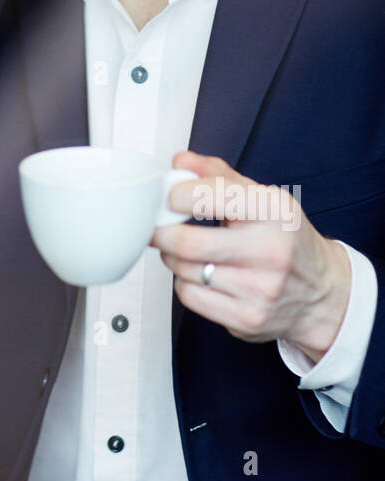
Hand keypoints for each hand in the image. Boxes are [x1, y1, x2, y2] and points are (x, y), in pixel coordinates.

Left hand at [150, 151, 351, 362]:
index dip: (177, 195)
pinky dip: (184, 283)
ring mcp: (260, 289)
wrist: (323, 293)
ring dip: (173, 257)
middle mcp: (271, 251)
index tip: (169, 197)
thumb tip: (181, 161)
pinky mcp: (247, 319)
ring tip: (185, 250)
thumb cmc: (287, 240)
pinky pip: (191, 297)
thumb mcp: (263, 200)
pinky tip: (199, 274)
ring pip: (185, 270)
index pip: (211, 196)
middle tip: (158, 227)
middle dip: (162, 233)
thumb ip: (218, 176)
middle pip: (189, 242)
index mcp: (275, 212)